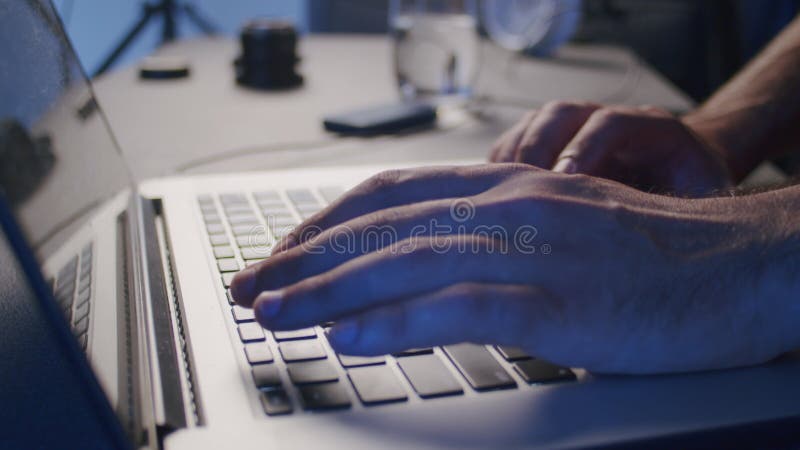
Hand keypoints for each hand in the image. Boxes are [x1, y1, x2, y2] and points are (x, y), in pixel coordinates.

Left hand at [231, 164, 787, 373]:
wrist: (743, 264)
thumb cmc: (650, 252)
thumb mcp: (559, 225)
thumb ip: (494, 235)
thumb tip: (423, 267)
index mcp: (509, 186)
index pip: (391, 195)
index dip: (326, 223)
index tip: (282, 252)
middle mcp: (513, 205)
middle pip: (383, 225)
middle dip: (306, 257)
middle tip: (253, 285)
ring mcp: (537, 249)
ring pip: (410, 261)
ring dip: (333, 289)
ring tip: (278, 312)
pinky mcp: (564, 299)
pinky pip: (465, 305)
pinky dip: (401, 321)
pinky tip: (355, 338)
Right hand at [489, 102, 732, 196]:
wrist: (684, 173)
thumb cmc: (691, 191)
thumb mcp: (703, 202)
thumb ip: (679, 213)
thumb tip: (647, 245)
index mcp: (652, 128)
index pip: (610, 122)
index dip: (584, 148)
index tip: (566, 184)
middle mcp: (607, 119)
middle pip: (562, 113)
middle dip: (539, 149)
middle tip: (526, 192)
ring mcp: (577, 126)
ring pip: (534, 122)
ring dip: (514, 155)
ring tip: (504, 195)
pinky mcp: (553, 142)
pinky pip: (517, 140)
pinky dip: (501, 164)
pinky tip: (498, 195)